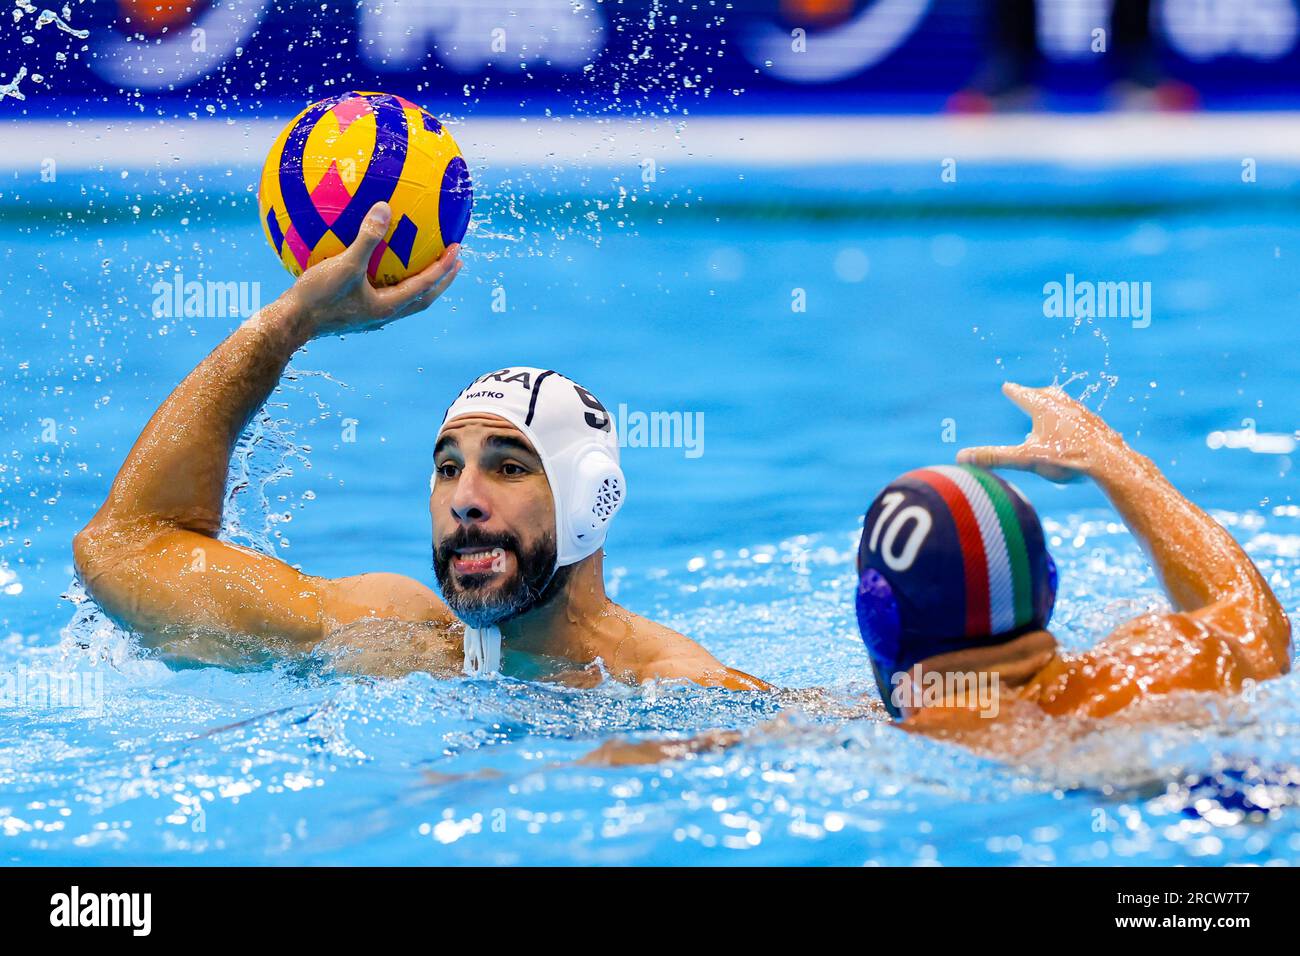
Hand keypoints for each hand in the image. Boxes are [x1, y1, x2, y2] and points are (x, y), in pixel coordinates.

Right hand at [283, 202, 461, 338]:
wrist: (290, 324)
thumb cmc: (318, 298)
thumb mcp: (344, 264)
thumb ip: (366, 238)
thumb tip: (385, 208)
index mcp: (388, 306)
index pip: (425, 285)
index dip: (443, 268)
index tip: (458, 250)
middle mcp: (383, 314)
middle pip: (423, 298)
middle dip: (441, 280)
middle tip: (456, 263)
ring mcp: (369, 316)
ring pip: (405, 300)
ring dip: (420, 283)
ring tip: (426, 265)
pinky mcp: (355, 313)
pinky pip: (382, 294)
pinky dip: (391, 280)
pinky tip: (379, 265)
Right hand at [957, 382, 1122, 482]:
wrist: (1110, 463)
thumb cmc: (1067, 458)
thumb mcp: (1026, 460)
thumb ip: (994, 457)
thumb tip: (961, 457)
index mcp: (1044, 409)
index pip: (1023, 396)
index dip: (1013, 392)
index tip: (1007, 386)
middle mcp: (1064, 406)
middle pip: (1046, 395)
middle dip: (1035, 394)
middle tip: (1029, 392)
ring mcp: (1083, 415)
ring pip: (1066, 404)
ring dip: (1056, 404)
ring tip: (1052, 408)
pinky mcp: (1097, 426)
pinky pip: (1081, 418)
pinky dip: (1073, 419)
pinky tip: (1076, 430)